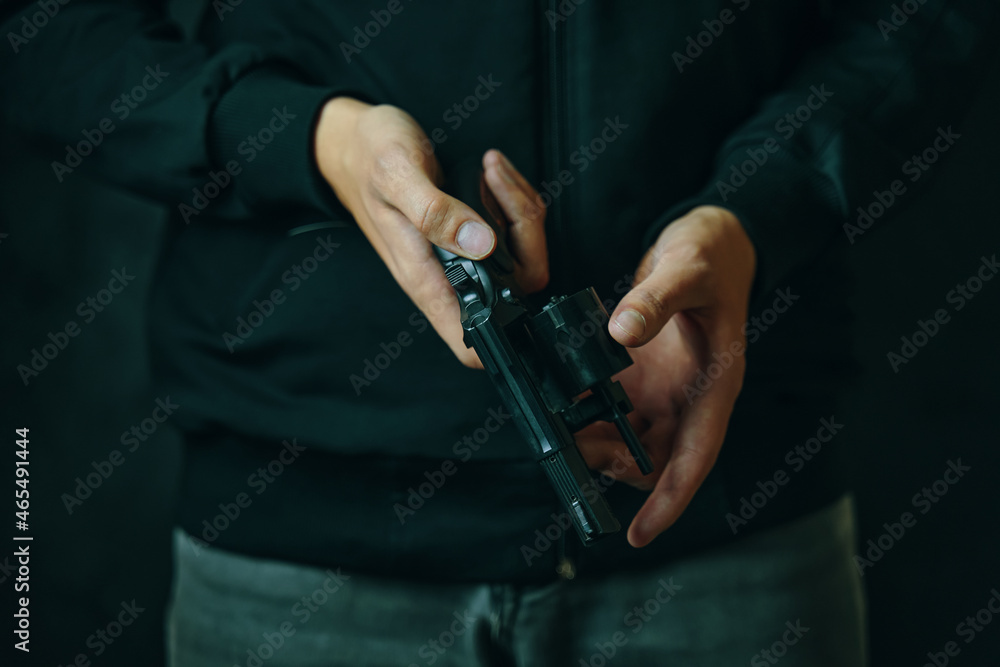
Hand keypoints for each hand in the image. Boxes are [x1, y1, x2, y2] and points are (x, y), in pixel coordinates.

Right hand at [314, 98, 547, 366]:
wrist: (352, 144)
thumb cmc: (369, 161)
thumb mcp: (397, 177)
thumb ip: (434, 213)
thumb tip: (480, 245)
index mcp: (426, 276)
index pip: (470, 338)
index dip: (503, 335)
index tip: (517, 281)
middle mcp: (448, 273)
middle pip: (520, 284)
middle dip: (528, 232)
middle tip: (503, 188)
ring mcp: (464, 254)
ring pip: (524, 252)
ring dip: (520, 205)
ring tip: (491, 171)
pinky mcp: (474, 233)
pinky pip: (516, 227)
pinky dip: (513, 196)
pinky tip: (490, 173)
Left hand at [575, 205, 755, 546]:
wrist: (712, 239)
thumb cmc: (713, 256)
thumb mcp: (686, 269)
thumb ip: (655, 301)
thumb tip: (620, 333)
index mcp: (714, 384)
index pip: (695, 457)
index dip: (669, 500)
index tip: (641, 534)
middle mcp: (688, 396)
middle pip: (655, 460)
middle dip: (616, 467)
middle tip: (577, 447)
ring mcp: (664, 388)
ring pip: (630, 441)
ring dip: (597, 443)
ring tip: (563, 425)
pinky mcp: (641, 374)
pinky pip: (613, 409)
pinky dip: (588, 413)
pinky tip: (563, 401)